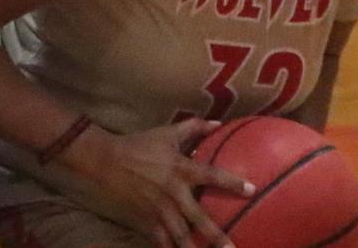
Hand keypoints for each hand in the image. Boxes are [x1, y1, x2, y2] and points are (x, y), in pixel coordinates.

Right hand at [64, 119, 253, 246]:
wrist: (106, 161)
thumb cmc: (139, 145)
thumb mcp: (167, 133)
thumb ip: (194, 127)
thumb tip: (218, 123)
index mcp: (180, 169)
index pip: (211, 175)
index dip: (231, 182)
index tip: (251, 190)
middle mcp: (172, 192)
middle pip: (198, 218)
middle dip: (215, 235)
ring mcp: (158, 209)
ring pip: (180, 236)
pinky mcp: (146, 220)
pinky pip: (161, 240)